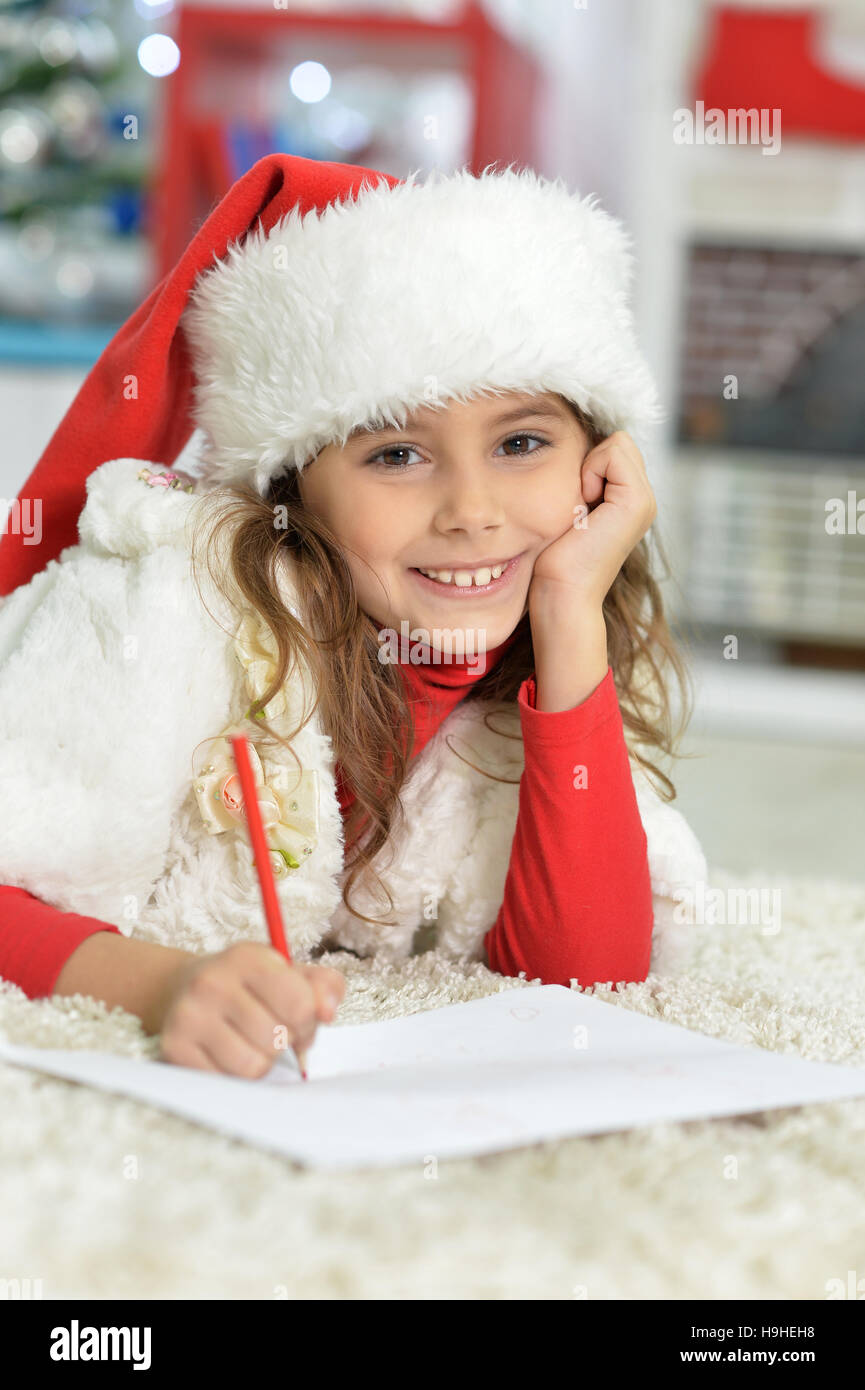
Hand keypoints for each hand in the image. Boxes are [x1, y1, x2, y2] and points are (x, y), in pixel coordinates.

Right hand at [156, 942, 345, 1076]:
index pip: (299, 1004)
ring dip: (263, 1062)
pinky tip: (229, 1053)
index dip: (309, 1022)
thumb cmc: (248, 985)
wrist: (182, 988)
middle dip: (286, 1042)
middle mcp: (212, 982)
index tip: (302, 1022)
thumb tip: (328, 1011)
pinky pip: (226, 1081)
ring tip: (253, 1043)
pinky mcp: (174, 1047)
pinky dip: (236, 1075)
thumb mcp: (287, 972)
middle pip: (277, 1038)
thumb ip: (323, 987)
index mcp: (247, 957)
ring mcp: (189, 1015)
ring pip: (253, 1066)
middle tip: (275, 1032)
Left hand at [529, 431, 656, 618]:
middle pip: (618, 440)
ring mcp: (645, 499)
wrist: (562, 593)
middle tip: (579, 501)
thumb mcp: (570, 509)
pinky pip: (613, 451)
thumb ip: (584, 481)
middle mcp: (644, 498)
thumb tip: (576, 448)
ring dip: (590, 467)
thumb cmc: (555, 559)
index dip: (588, 462)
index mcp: (630, 500)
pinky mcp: (637, 500)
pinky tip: (585, 503)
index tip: (576, 500)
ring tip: (583, 505)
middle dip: (591, 461)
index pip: (614, 447)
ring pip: (618, 442)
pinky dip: (591, 471)